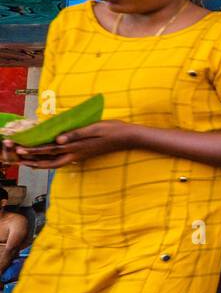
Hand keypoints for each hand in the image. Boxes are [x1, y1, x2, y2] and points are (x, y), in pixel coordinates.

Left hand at [6, 121, 138, 168]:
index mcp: (77, 146)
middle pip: (51, 161)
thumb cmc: (112, 130)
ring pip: (56, 163)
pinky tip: (49, 159)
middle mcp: (77, 153)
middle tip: (19, 161)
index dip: (35, 150)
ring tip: (29, 163)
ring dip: (42, 163)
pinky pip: (63, 160)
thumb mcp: (95, 128)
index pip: (51, 149)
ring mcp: (81, 155)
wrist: (128, 138)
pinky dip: (52, 161)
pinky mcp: (84, 154)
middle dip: (34, 162)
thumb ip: (76, 134)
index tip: (21, 150)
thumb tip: (58, 139)